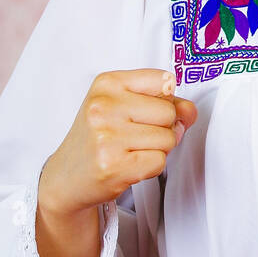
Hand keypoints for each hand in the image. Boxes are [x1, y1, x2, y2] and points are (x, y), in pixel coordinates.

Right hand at [38, 68, 196, 219]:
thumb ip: (164, 101)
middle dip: (163, 127)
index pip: (165, 80)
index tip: (146, 109)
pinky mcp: (114, 165)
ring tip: (130, 150)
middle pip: (170, 112)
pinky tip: (129, 164)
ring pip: (168, 138)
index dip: (166, 99)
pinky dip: (151, 167)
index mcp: (107, 83)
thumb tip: (190, 111)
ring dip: (157, 149)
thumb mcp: (125, 105)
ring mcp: (107, 136)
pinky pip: (160, 161)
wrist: (67, 176)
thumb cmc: (98, 137)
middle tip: (136, 135)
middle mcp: (104, 106)